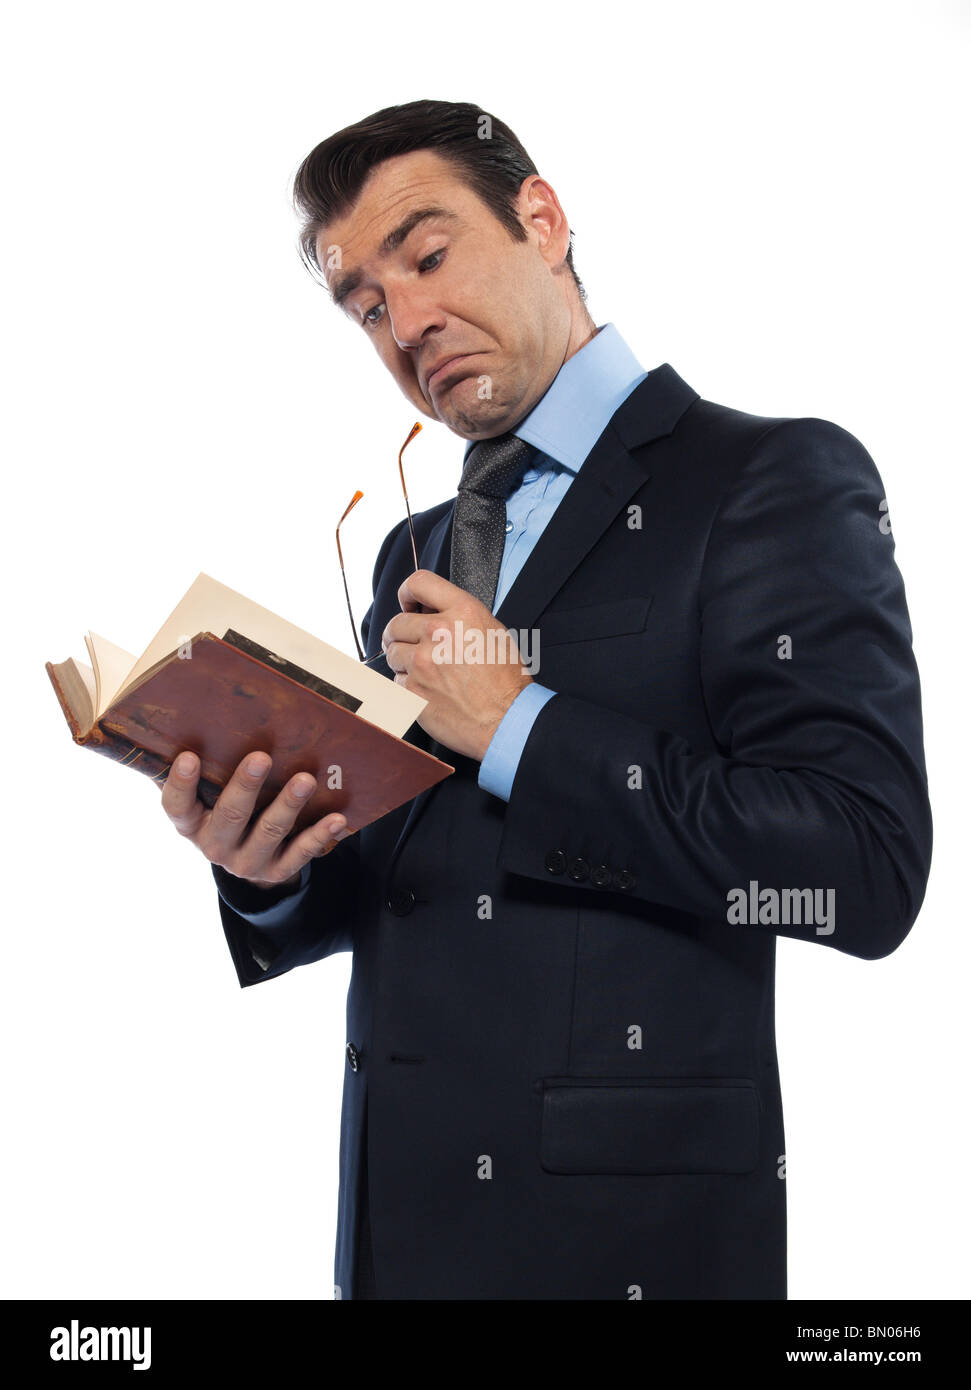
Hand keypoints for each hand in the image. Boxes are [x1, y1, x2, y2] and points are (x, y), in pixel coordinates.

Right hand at [161, 751, 349, 889]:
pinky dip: (319, 835)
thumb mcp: (207, 796)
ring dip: (288, 804)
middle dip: (246, 787)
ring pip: (268, 831)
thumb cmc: (226, 809)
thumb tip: (200, 721)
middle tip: (261, 758)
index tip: (188, 756)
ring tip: (306, 779)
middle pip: (229, 816)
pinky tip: (335, 818)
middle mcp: (215, 845)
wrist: (249, 858)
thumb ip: (205, 768)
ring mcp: (247, 861)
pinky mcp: (277, 871)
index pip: (176, 806)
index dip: (180, 783)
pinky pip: (300, 853)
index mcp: (191, 823)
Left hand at [381, 570, 532, 760]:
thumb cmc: (507, 680)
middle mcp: (439, 633)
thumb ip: (459, 617)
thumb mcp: (493, 632)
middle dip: (400, 633)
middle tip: (409, 643)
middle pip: (397, 622)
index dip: (407, 593)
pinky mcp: (413, 691)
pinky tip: (428, 690)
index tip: (408, 603)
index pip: (419, 583)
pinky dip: (407, 685)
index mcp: (463, 612)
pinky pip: (396, 681)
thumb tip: (432, 612)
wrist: (507, 720)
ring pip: (393, 653)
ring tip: (424, 670)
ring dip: (403, 660)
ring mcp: (423, 663)